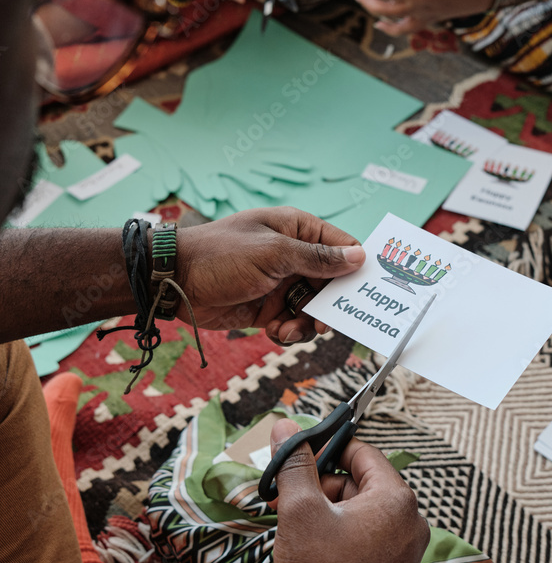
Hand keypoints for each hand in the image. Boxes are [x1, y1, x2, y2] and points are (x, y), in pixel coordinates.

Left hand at [177, 207, 363, 343]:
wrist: (174, 281)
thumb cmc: (220, 254)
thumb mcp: (273, 253)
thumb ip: (317, 258)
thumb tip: (358, 257)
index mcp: (297, 230)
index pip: (342, 246)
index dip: (357, 267)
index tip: (367, 291)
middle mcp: (293, 256)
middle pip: (332, 283)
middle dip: (331, 305)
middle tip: (326, 322)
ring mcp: (281, 283)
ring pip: (314, 308)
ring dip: (308, 323)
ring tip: (291, 328)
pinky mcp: (268, 307)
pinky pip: (293, 322)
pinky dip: (290, 331)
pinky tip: (276, 331)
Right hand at [270, 418, 429, 562]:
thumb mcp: (301, 512)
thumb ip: (294, 465)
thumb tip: (285, 428)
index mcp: (396, 498)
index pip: (361, 452)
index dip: (326, 449)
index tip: (298, 456)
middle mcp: (409, 521)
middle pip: (360, 482)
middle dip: (320, 485)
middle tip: (286, 496)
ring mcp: (404, 550)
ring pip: (360, 512)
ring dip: (326, 511)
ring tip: (293, 525)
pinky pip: (366, 538)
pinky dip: (339, 534)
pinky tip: (311, 548)